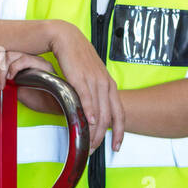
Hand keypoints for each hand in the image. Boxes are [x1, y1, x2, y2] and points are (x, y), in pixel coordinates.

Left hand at [0, 46, 67, 122]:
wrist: (56, 105)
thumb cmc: (41, 99)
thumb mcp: (15, 91)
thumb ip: (5, 82)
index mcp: (18, 62)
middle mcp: (25, 58)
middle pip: (0, 53)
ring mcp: (33, 60)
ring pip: (9, 55)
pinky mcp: (41, 64)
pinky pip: (24, 59)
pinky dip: (13, 68)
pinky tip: (10, 79)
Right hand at [50, 22, 124, 154]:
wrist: (67, 39)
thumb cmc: (78, 59)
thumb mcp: (91, 77)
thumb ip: (95, 94)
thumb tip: (94, 113)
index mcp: (109, 85)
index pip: (120, 113)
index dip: (120, 132)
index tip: (117, 146)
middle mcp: (105, 83)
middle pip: (109, 116)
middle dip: (103, 136)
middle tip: (95, 149)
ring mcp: (94, 80)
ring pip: (98, 110)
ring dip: (93, 130)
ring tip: (88, 142)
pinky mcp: (80, 77)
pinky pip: (86, 98)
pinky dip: (87, 111)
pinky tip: (86, 122)